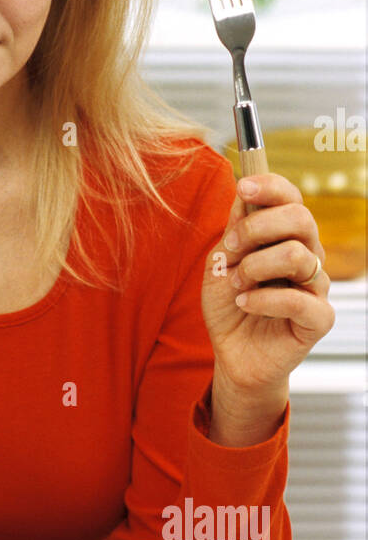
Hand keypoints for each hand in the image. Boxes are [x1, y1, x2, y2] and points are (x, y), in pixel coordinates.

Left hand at [201, 172, 334, 398]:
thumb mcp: (221, 262)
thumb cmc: (230, 304)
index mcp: (286, 236)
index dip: (270, 187)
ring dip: (255, 266)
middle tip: (231, 248)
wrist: (232, 353)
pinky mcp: (319, 318)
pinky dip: (263, 300)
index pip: (291, 199)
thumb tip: (243, 193)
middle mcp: (307, 255)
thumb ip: (234, 230)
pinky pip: (298, 300)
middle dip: (257, 227)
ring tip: (236, 283)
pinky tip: (244, 303)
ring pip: (298, 255)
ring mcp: (316, 286)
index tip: (242, 186)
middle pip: (301, 218)